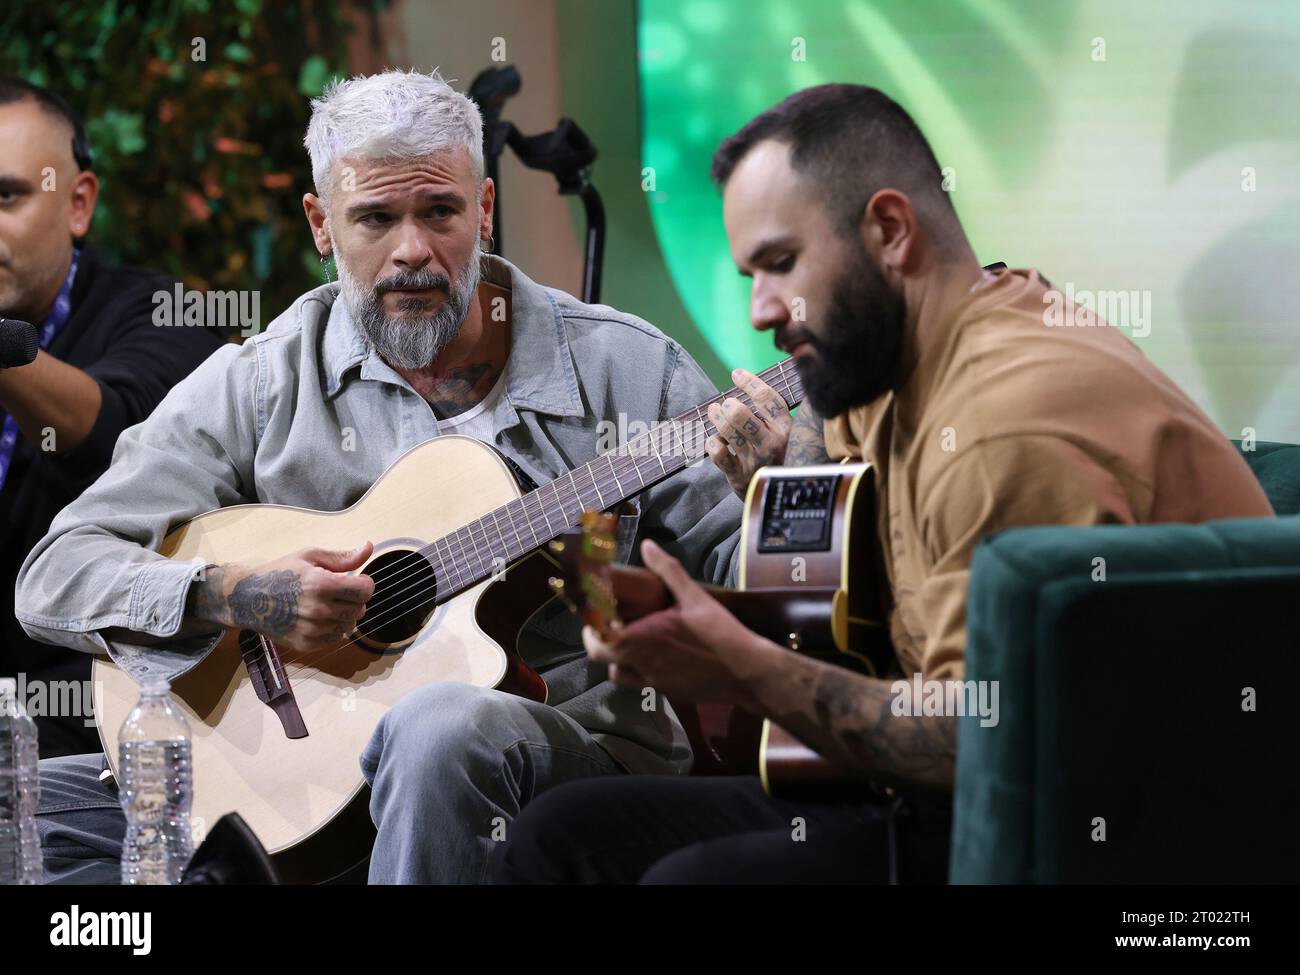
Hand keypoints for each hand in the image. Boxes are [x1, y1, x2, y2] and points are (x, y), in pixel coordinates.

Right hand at [189, 543, 375, 655]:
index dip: (365, 584)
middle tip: (339, 592)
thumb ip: (342, 557)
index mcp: (321, 585)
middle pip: (359, 609)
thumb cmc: (281, 573)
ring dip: (345, 614)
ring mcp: (312, 630)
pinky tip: (319, 617)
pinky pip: (335, 638)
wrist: (249, 599)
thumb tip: (368, 547)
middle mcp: (319, 610)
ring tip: (328, 604)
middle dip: (354, 599)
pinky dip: (333, 628)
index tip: (358, 580)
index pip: (364, 591)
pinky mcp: (307, 644)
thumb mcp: (310, 557)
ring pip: (349, 625)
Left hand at [583, 538, 773, 705]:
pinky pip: (641, 684)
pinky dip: (638, 670)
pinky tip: (655, 656)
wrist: (746, 672)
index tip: (594, 616)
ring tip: (629, 642)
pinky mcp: (667, 693)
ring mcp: (653, 682)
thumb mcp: (694, 597)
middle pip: (603, 659)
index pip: (598, 640)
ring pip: (619, 675)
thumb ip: (668, 571)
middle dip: (601, 642)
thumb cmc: (719, 633)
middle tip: (608, 627)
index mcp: (641, 640)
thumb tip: (648, 545)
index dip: (590, 629)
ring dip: (617, 659)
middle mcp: (641, 664)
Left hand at [705, 368, 793, 497]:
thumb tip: (755, 381)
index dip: (750, 383)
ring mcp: (754, 461)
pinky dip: (713, 442)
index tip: (736, 374)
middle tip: (728, 404)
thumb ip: (777, 412)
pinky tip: (715, 440)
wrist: (784, 497)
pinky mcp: (739, 476)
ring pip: (727, 430)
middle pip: (741, 414)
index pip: (768, 399)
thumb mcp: (789, 434)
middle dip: (730, 405)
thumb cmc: (783, 456)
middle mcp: (772, 445)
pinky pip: (718, 454)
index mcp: (787, 430)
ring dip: (717, 417)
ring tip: (715, 411)